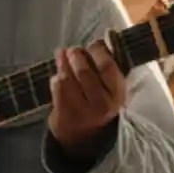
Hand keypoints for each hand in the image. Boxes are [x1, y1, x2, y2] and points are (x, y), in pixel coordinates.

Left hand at [48, 40, 126, 155]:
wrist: (83, 136)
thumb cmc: (98, 104)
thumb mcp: (111, 89)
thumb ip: (110, 66)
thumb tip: (107, 36)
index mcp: (118, 94)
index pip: (108, 68)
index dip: (99, 51)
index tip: (93, 44)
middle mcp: (102, 104)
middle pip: (85, 72)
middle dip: (77, 56)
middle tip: (73, 50)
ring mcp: (82, 110)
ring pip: (68, 78)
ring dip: (63, 62)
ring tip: (62, 54)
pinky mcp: (64, 113)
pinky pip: (57, 87)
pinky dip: (56, 77)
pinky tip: (58, 74)